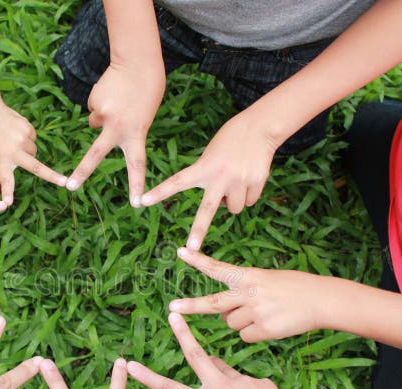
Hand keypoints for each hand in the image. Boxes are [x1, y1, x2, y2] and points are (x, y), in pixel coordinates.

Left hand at [0, 101, 66, 203]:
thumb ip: (15, 158)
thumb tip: (35, 154)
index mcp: (2, 160)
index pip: (5, 179)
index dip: (8, 192)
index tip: (7, 204)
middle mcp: (13, 152)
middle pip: (37, 168)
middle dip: (53, 176)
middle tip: (65, 182)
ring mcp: (22, 140)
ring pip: (34, 150)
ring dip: (28, 147)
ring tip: (12, 139)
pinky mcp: (27, 129)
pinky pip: (33, 137)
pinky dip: (27, 135)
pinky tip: (16, 130)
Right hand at [66, 63, 164, 206]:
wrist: (137, 63)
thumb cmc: (147, 91)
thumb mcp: (143, 117)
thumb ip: (123, 130)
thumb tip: (96, 129)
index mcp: (136, 134)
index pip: (137, 165)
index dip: (137, 185)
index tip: (137, 204)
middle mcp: (117, 127)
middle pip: (95, 155)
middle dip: (82, 172)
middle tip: (71, 187)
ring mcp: (103, 115)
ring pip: (95, 123)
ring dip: (103, 115)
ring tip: (118, 100)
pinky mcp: (93, 102)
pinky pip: (93, 107)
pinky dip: (100, 102)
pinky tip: (111, 92)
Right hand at [127, 313, 299, 388]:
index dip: (147, 377)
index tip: (130, 364)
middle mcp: (220, 387)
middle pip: (197, 354)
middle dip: (183, 333)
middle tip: (173, 314)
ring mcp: (242, 381)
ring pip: (222, 368)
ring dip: (216, 371)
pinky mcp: (260, 382)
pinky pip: (247, 385)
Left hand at [141, 113, 278, 249]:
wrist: (260, 127)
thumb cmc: (229, 141)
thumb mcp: (210, 156)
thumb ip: (209, 179)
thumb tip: (221, 206)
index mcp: (203, 167)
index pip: (176, 182)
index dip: (159, 192)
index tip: (142, 201)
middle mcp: (219, 175)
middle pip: (207, 210)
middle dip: (199, 231)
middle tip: (191, 248)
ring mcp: (239, 180)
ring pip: (234, 209)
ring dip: (234, 201)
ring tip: (235, 180)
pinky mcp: (256, 182)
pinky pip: (249, 202)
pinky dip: (248, 195)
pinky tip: (249, 177)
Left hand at [169, 247, 324, 342]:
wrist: (321, 299)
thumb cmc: (293, 288)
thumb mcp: (266, 281)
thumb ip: (243, 294)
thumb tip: (226, 316)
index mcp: (249, 276)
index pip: (218, 268)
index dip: (198, 261)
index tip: (180, 251)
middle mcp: (249, 293)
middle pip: (213, 304)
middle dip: (191, 306)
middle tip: (172, 307)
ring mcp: (256, 312)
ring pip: (231, 324)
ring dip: (241, 322)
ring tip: (264, 313)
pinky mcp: (265, 330)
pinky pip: (246, 337)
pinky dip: (254, 334)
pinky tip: (271, 325)